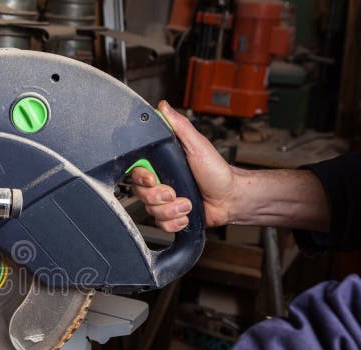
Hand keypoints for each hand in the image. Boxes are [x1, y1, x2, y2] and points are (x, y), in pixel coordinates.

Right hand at [131, 100, 236, 231]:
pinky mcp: (171, 217)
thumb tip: (163, 106)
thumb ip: (179, 126)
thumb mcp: (197, 144)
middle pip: (140, 194)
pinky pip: (161, 224)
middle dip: (159, 196)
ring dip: (171, 210)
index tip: (153, 179)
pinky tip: (186, 214)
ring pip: (151, 211)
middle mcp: (161, 183)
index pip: (136, 172)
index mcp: (162, 165)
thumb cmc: (217, 171)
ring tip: (188, 203)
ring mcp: (165, 202)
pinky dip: (175, 222)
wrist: (231, 198)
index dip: (141, 178)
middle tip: (175, 192)